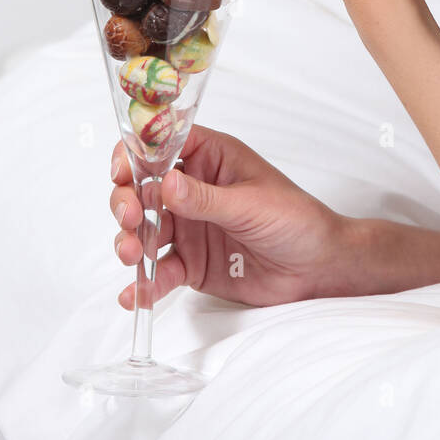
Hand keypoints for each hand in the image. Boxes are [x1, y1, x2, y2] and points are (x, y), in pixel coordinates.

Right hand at [109, 123, 355, 308]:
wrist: (317, 268)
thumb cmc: (296, 219)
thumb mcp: (251, 204)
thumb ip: (206, 198)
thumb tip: (164, 183)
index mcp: (210, 158)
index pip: (162, 144)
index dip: (136, 153)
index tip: (122, 172)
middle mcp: (193, 189)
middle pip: (142, 188)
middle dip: (127, 201)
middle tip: (131, 219)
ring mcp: (189, 227)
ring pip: (144, 230)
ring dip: (130, 241)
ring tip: (132, 255)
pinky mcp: (191, 263)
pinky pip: (159, 271)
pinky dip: (143, 283)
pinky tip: (133, 295)